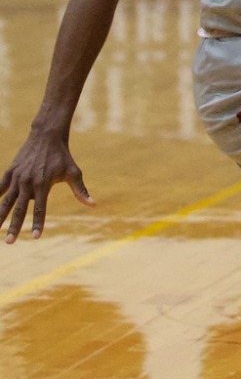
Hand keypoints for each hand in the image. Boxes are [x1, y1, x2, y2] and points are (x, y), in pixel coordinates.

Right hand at [0, 126, 92, 241]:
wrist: (47, 135)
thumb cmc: (62, 156)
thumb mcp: (73, 171)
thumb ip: (80, 189)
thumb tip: (93, 204)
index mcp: (43, 183)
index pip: (40, 208)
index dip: (38, 223)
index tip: (36, 237)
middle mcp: (28, 182)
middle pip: (19, 209)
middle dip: (14, 226)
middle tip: (9, 242)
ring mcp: (18, 177)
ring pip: (6, 201)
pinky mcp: (10, 172)